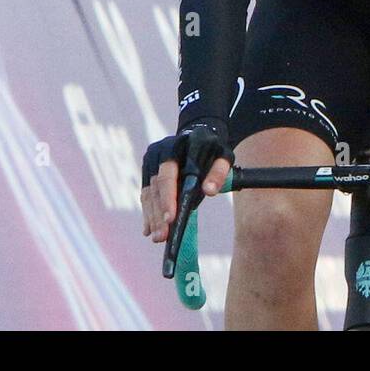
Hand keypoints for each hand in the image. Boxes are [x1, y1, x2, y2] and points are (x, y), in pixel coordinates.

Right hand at [140, 123, 232, 242]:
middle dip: (158, 213)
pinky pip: (146, 193)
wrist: (199, 133)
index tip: (171, 219)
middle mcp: (160, 151)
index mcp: (177, 146)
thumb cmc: (213, 149)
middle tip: (162, 236)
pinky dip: (148, 212)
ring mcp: (151, 160)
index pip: (169, 175)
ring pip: (148, 192)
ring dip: (152, 216)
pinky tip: (149, 229)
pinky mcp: (148, 170)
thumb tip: (209, 191)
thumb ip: (219, 172)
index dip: (168, 198)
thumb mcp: (224, 156)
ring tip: (158, 237)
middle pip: (156, 187)